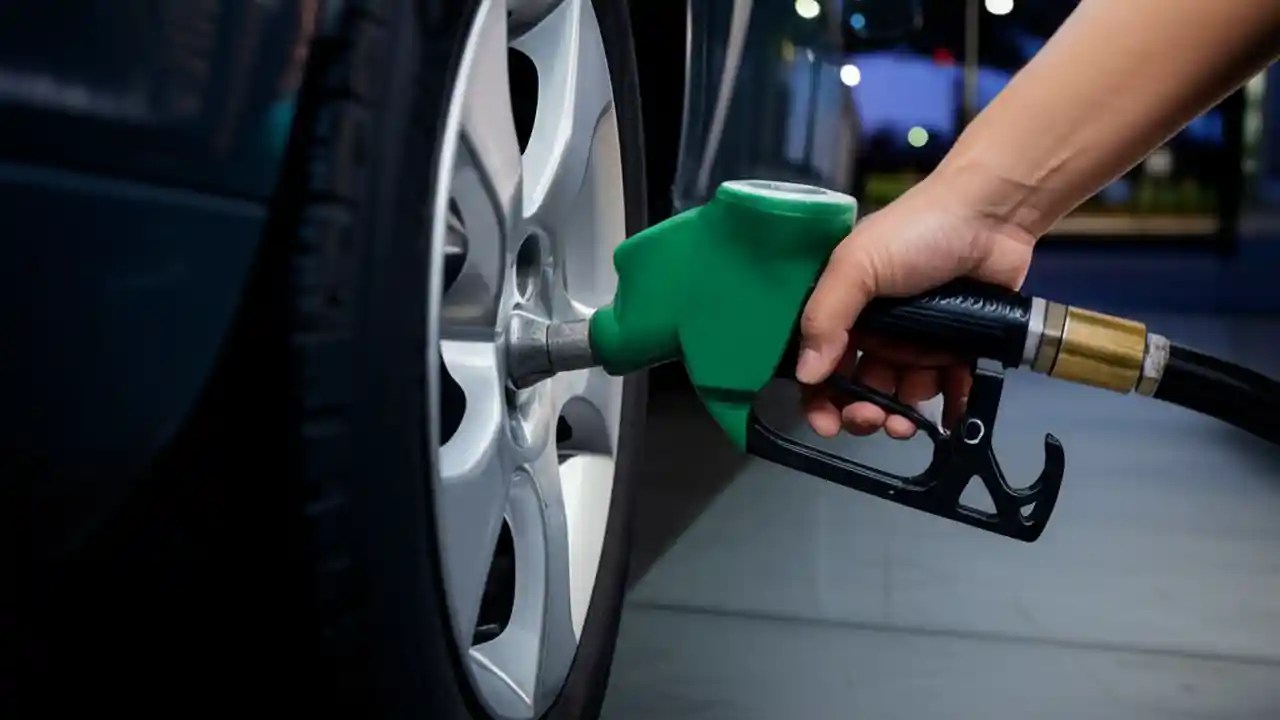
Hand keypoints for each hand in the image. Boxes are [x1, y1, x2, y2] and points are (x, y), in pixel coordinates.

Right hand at [795, 171, 1036, 438]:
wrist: (992, 215)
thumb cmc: (915, 234)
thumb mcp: (857, 267)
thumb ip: (826, 318)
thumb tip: (804, 375)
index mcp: (844, 308)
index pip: (818, 362)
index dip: (817, 397)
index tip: (825, 424)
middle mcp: (876, 328)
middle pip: (859, 387)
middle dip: (861, 412)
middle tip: (874, 420)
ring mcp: (917, 339)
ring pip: (902, 394)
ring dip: (901, 414)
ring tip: (910, 421)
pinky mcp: (957, 346)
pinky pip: (948, 387)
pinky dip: (947, 408)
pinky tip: (947, 420)